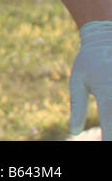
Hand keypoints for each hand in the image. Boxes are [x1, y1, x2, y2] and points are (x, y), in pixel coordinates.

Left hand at [69, 19, 111, 138]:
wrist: (105, 36)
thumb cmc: (89, 60)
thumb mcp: (78, 81)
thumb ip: (77, 107)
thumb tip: (73, 131)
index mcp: (106, 93)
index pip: (110, 126)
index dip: (108, 138)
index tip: (104, 144)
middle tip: (106, 135)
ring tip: (108, 123)